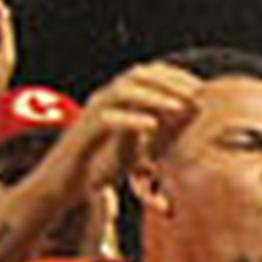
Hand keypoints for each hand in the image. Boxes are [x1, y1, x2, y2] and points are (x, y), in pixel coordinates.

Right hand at [39, 60, 203, 194]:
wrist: (62, 187)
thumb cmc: (98, 168)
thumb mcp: (136, 150)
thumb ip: (161, 136)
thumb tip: (190, 124)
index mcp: (115, 101)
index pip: (147, 74)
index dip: (174, 77)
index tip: (200, 89)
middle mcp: (102, 100)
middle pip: (137, 75)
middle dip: (168, 82)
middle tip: (194, 94)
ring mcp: (91, 114)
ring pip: (123, 91)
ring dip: (154, 96)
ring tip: (179, 107)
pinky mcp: (83, 134)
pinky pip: (107, 119)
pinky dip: (131, 120)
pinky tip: (152, 126)